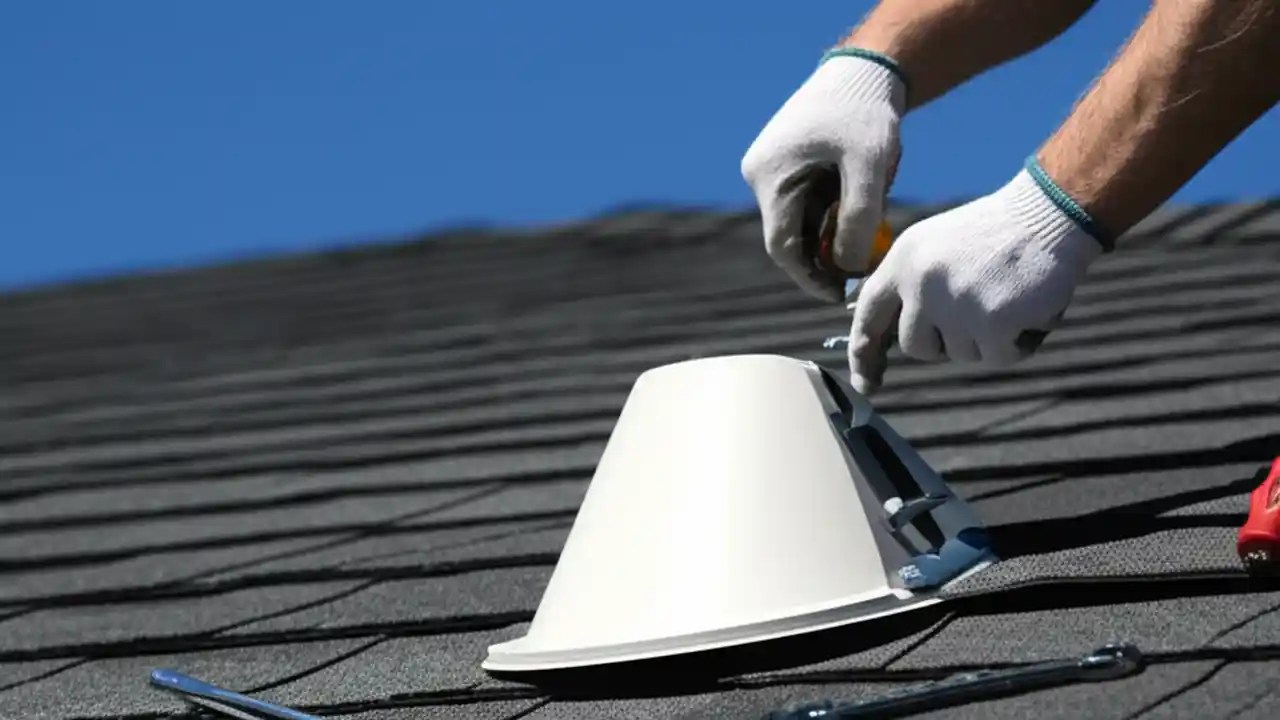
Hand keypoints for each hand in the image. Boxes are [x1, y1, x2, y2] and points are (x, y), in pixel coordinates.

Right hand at [741, 50, 906, 302]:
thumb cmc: (866, 113)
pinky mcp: (786, 166)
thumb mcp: (870, 167)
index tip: (839, 296)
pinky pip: (804, 205)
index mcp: (770, 176)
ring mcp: (771, 170)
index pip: (783, 246)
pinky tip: (857, 218)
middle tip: (858, 277)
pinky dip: (829, 218)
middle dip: (822, 260)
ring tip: (864, 245)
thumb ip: (860, 218)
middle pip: (789, 236)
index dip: (810, 277)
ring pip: (798, 222)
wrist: (864, 70)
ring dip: (828, 238)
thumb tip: (849, 269)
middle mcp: (760, 175)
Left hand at [848, 169, 1104, 393]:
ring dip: (988, 337)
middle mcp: (920, 284)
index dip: (864, 352)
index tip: (866, 383)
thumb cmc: (996, 232)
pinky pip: (999, 357)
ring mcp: (954, 305)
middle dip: (945, 342)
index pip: (868, 315)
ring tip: (1006, 296)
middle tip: (977, 311)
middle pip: (917, 347)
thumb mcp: (934, 245)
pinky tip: (1029, 309)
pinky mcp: (991, 323)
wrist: (1049, 213)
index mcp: (902, 261)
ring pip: (961, 354)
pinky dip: (1018, 342)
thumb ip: (909, 285)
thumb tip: (890, 334)